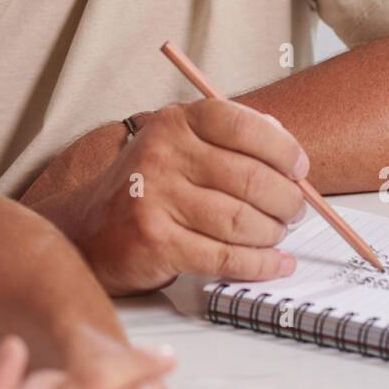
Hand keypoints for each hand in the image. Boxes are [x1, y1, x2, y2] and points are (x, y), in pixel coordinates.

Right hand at [47, 100, 309, 294]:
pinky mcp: (157, 243)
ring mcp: (156, 200)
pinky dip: (261, 264)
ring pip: (243, 222)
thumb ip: (228, 138)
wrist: (88, 231)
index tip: (300, 169)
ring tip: (276, 235)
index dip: (283, 150)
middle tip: (295, 211)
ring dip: (273, 234)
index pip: (243, 126)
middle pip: (251, 179)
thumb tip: (287, 145)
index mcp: (175, 123)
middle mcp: (163, 155)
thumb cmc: (149, 187)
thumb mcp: (178, 145)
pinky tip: (275, 263)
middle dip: (287, 200)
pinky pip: (227, 257)